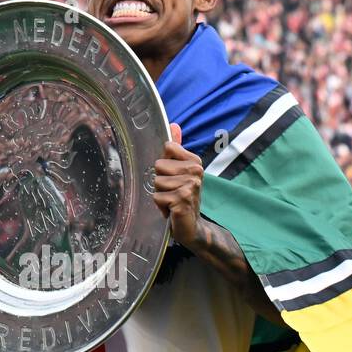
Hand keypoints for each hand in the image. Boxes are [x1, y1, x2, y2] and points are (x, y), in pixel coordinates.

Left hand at [151, 123, 204, 246]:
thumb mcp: (179, 170)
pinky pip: (157, 197)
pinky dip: (160, 206)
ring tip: (171, 200)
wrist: (191, 226)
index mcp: (195, 162)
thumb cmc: (182, 197)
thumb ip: (176, 148)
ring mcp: (190, 186)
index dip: (164, 165)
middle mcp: (195, 172)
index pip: (167, 148)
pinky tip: (171, 209)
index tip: (173, 176)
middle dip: (160, 181)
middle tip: (172, 191)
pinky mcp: (182, 200)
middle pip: (159, 166)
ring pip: (156, 182)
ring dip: (160, 194)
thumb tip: (174, 125)